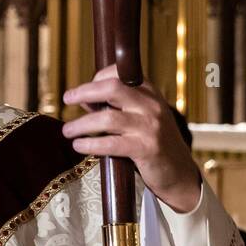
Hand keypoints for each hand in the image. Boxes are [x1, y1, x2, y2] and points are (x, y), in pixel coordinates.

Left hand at [61, 68, 200, 213]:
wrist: (178, 171)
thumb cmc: (152, 142)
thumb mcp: (139, 118)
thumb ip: (114, 106)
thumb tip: (83, 99)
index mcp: (149, 93)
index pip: (120, 74)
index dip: (97, 78)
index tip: (81, 91)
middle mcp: (151, 106)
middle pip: (113, 87)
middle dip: (85, 91)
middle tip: (67, 99)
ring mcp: (150, 127)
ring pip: (108, 118)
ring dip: (82, 124)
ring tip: (67, 131)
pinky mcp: (147, 149)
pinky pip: (112, 144)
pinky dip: (91, 144)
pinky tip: (79, 145)